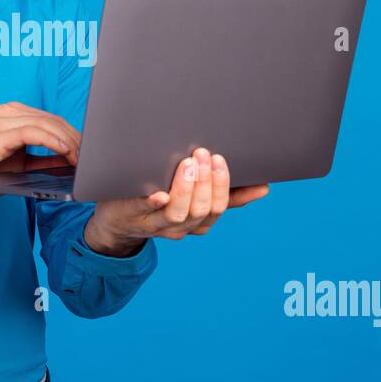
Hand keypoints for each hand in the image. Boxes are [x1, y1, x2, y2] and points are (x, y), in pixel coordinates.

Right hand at [0, 101, 79, 216]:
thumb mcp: (17, 166)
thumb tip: (69, 165)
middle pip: (53, 120)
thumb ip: (40, 161)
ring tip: (81, 158)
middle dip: (75, 138)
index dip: (72, 134)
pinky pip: (33, 132)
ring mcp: (2, 120)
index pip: (51, 119)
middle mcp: (8, 111)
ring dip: (68, 141)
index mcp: (12, 114)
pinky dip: (53, 142)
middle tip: (90, 157)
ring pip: (46, 124)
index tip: (88, 152)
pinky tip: (65, 152)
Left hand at [83, 148, 269, 255]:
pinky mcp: (132, 216)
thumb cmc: (161, 203)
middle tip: (203, 154)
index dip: (223, 185)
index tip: (221, 160)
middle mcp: (180, 227)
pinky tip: (160, 193)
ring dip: (186, 188)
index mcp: (198, 222)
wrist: (117, 222)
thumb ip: (224, 196)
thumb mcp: (195, 201)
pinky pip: (144, 211)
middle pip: (201, 210)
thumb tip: (263, 187)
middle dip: (205, 182)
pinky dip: (154, 203)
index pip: (219, 207)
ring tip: (187, 163)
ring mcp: (155, 224)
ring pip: (178, 214)